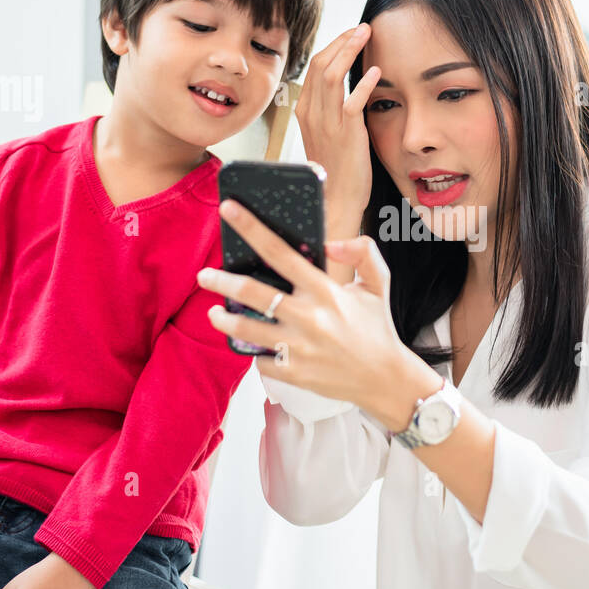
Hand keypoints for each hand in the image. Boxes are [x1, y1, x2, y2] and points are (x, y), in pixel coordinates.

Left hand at [199, 197, 432, 420]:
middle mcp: (309, 317)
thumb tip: (330, 244)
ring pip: (246, 328)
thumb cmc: (376, 328)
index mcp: (326, 291)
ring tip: (215, 312)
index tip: (229, 209)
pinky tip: (253, 344)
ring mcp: (298, 348)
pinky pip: (259, 359)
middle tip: (204, 275)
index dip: (251, 228)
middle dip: (221, 280)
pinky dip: (254, 351)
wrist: (385, 379)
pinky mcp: (293, 373)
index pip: (280, 252)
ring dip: (224, 318)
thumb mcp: (378, 284)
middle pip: (252, 291)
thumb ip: (364, 252)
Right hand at [294, 24, 380, 245]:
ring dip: (350, 50)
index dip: (334, 46)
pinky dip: (364, 83)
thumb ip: (332, 110)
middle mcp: (312, 114)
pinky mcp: (345, 134)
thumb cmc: (336, 169)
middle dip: (342, 41)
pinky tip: (376, 72)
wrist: (336, 200)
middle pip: (321, 64)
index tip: (351, 35)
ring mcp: (327, 123)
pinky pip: (352, 101)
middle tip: (362, 28)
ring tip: (367, 36)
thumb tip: (347, 89)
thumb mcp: (328, 134)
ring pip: (331, 75)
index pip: (315, 68)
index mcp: (306, 111)